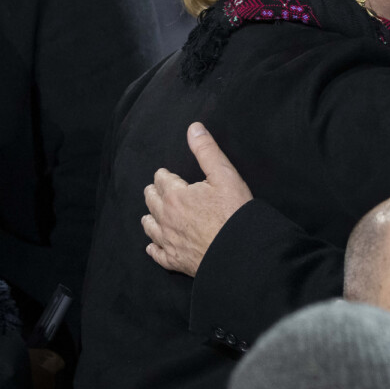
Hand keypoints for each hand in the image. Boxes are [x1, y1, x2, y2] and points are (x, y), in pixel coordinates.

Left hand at [142, 123, 252, 276]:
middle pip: (151, 201)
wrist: (239, 250)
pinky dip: (153, 248)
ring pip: (150, 227)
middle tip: (157, 189)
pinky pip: (157, 254)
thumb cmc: (233, 211)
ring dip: (150, 217)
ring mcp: (169, 241)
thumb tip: (193, 128)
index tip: (166, 174)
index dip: (164, 175)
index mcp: (176, 196)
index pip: (161, 180)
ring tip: (152, 214)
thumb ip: (206, 151)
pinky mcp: (175, 260)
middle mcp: (166, 218)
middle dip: (153, 193)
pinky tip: (153, 246)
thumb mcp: (224, 174)